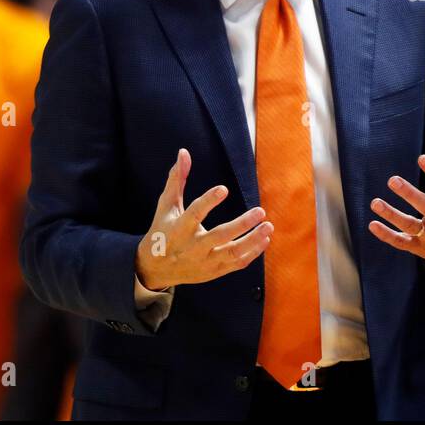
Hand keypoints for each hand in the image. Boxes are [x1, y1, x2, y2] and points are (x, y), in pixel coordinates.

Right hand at [135, 148, 271, 290]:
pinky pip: (236, 264)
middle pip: (219, 236)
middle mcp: (192, 247)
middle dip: (241, 225)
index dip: (208, 201)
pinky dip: (252, 253)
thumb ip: (177, 179)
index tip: (224, 188)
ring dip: (252, 240)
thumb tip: (184, 152)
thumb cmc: (163, 230)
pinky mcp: (213, 271)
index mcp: (178, 229)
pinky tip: (265, 239)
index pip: (194, 214)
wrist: (155, 269)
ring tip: (268, 226)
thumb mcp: (166, 206)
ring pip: (232, 253)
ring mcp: (204, 262)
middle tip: (260, 211)